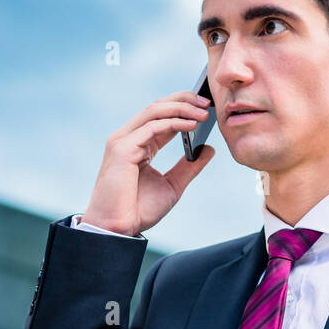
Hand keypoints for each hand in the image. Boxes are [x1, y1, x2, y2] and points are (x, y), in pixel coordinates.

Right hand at [81, 91, 214, 234]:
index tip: (206, 108)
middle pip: (157, 107)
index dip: (183, 109)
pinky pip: (152, 127)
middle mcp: (129, 138)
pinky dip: (173, 123)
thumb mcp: (173, 185)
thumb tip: (209, 148)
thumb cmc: (139, 210)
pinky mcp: (122, 148)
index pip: (161, 117)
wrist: (119, 228)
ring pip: (154, 111)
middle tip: (207, 102)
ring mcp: (123, 140)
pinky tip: (191, 125)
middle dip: (183, 100)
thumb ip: (189, 166)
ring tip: (203, 112)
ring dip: (181, 108)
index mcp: (138, 145)